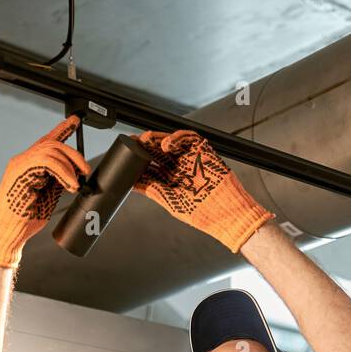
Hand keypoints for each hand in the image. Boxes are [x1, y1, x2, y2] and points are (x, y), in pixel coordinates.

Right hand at [0, 115, 91, 268]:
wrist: (8, 235)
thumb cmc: (24, 221)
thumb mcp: (48, 197)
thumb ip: (58, 182)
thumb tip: (77, 174)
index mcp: (28, 166)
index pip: (46, 142)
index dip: (61, 130)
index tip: (75, 122)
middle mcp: (22, 161)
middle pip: (51, 143)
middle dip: (73, 153)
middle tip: (86, 169)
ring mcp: (19, 164)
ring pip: (50, 149)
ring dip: (69, 165)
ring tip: (76, 184)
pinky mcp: (19, 172)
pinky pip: (46, 161)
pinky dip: (62, 171)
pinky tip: (70, 184)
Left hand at [133, 129, 273, 252]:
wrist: (224, 213)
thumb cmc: (202, 213)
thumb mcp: (170, 202)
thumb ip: (152, 190)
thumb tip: (132, 182)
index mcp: (170, 180)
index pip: (151, 165)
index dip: (138, 159)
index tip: (126, 155)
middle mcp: (179, 167)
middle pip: (158, 151)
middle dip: (144, 145)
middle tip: (132, 142)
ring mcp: (190, 158)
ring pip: (170, 142)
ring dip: (157, 139)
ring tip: (146, 140)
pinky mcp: (202, 150)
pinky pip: (187, 138)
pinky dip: (175, 138)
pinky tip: (165, 145)